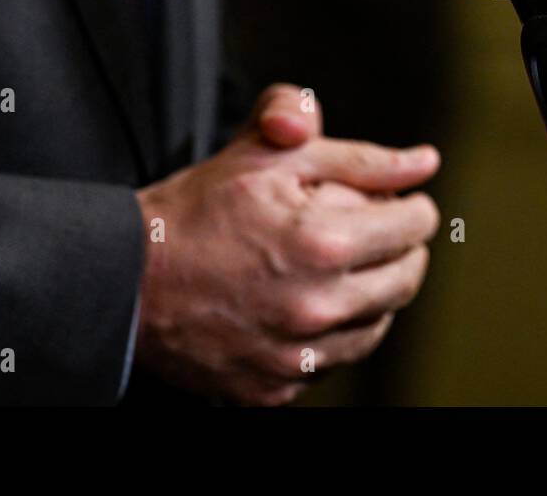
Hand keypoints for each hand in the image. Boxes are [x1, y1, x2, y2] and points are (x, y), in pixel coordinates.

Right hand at [134, 84, 440, 404]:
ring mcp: (295, 356)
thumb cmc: (195, 210)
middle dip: (399, 246)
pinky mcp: (273, 389)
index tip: (393, 199)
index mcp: (323, 243)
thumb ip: (359, 158)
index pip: (415, 225)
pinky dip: (333, 333)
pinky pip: (333, 363)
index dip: (409, 203)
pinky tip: (307, 303)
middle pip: (406, 278)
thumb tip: (423, 163)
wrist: (124, 278)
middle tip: (372, 228)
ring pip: (377, 325)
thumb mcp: (273, 157)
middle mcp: (316, 307)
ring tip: (336, 264)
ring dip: (371, 290)